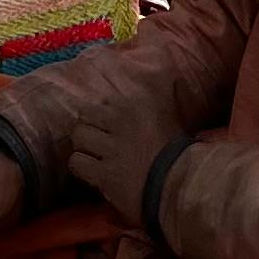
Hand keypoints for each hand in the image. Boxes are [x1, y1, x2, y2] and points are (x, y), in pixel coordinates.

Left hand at [60, 77, 175, 225]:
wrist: (181, 184)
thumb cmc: (179, 150)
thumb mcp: (173, 114)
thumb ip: (165, 92)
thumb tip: (170, 74)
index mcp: (136, 104)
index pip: (103, 100)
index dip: (102, 114)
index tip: (107, 125)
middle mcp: (119, 120)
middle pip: (85, 115)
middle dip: (89, 128)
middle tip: (97, 141)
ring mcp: (110, 147)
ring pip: (79, 137)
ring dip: (84, 147)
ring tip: (93, 155)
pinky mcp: (103, 173)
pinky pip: (77, 163)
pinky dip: (81, 167)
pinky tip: (92, 172)